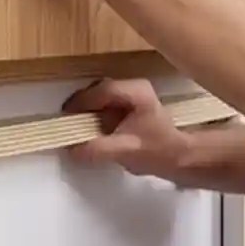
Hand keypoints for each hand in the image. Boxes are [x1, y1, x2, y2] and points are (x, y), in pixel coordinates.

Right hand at [62, 78, 193, 177]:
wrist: (179, 158)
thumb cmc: (158, 152)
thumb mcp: (125, 152)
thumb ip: (98, 149)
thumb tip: (71, 149)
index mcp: (136, 91)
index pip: (102, 90)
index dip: (81, 102)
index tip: (65, 116)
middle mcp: (133, 87)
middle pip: (98, 90)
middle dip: (81, 106)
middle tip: (67, 123)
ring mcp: (130, 95)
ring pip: (99, 97)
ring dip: (86, 111)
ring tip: (75, 128)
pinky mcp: (127, 105)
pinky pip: (104, 105)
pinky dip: (93, 116)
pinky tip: (88, 130)